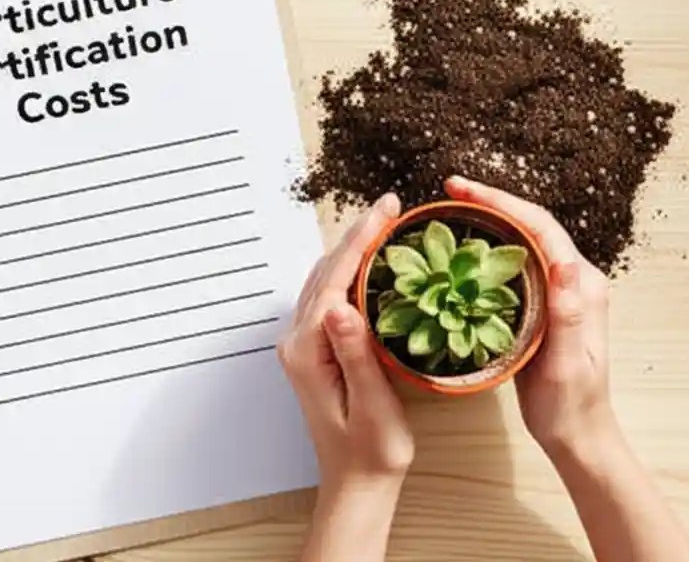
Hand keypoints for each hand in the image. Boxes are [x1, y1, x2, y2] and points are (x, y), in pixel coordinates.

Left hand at [279, 192, 413, 488]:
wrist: (355, 482)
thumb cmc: (370, 452)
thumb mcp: (372, 405)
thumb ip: (355, 354)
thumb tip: (340, 306)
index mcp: (308, 350)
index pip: (335, 279)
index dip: (361, 240)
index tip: (386, 210)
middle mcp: (297, 342)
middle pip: (325, 272)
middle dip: (357, 235)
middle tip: (390, 206)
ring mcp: (302, 345)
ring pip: (324, 281)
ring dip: (351, 250)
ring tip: (384, 225)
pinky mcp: (313, 350)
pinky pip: (328, 297)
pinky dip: (348, 272)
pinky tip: (371, 263)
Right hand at [444, 176, 618, 455]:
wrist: (576, 434)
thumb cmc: (570, 405)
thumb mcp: (567, 364)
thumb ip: (569, 314)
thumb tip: (566, 263)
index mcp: (581, 286)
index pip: (541, 228)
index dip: (502, 203)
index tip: (463, 190)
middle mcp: (573, 280)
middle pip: (530, 225)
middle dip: (490, 202)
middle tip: (448, 191)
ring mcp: (557, 291)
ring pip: (520, 241)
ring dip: (487, 220)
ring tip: (449, 211)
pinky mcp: (542, 304)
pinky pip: (513, 264)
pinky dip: (486, 248)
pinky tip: (460, 250)